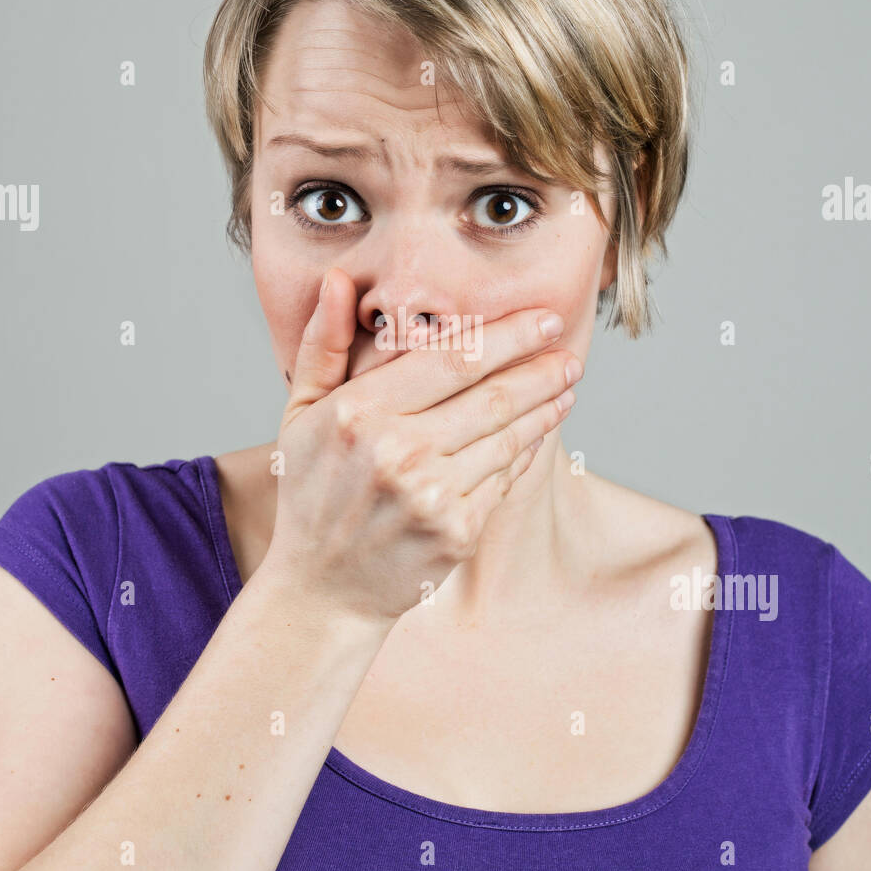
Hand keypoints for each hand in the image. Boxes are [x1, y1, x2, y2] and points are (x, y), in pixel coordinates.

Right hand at [262, 267, 580, 625]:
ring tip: (566, 385)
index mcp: (357, 413)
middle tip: (570, 348)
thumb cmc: (312, 492)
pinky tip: (540, 431)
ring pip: (506, 438)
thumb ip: (323, 344)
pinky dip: (526, 452)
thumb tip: (340, 280)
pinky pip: (503, 480)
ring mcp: (429, 496)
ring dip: (545, 408)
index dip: (507, 336)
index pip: (450, 359)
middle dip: (540, 368)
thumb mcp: (300, 414)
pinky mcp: (455, 533)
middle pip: (491, 397)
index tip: (543, 319)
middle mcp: (395, 452)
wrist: (321, 589)